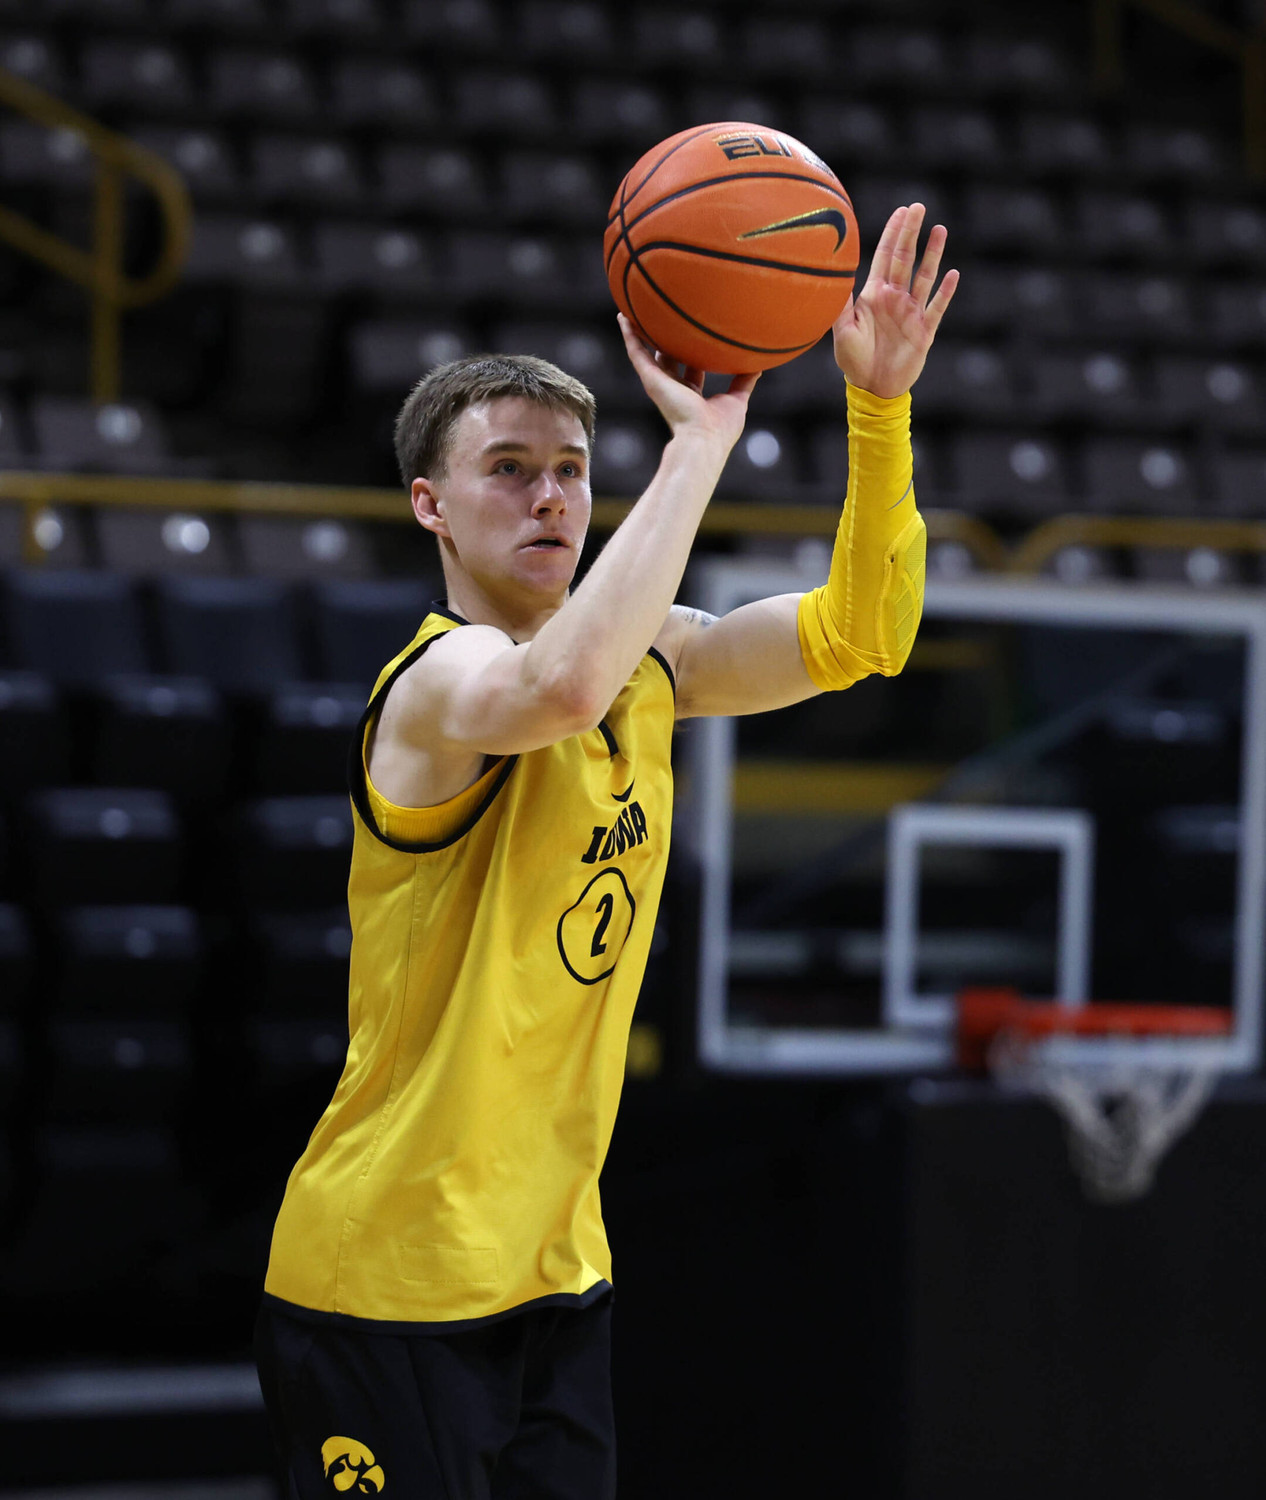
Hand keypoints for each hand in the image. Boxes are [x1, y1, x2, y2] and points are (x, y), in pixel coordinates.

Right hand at [617, 313, 759, 452]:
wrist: (703, 439)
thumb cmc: (720, 429)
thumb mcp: (737, 400)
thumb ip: (744, 381)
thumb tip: (759, 365)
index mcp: (691, 393)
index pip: (691, 369)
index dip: (693, 354)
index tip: (695, 336)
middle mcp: (673, 387)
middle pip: (668, 359)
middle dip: (666, 342)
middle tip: (666, 319)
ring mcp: (660, 383)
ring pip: (646, 353)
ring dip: (639, 333)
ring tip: (633, 312)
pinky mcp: (652, 379)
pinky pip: (636, 353)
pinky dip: (629, 335)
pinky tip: (623, 317)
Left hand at [832, 203, 958, 398]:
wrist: (872, 388)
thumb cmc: (853, 360)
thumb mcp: (841, 331)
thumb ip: (840, 305)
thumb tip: (836, 278)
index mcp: (875, 294)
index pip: (886, 256)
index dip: (893, 233)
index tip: (901, 211)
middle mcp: (895, 298)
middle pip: (906, 258)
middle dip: (912, 232)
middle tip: (919, 207)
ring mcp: (911, 312)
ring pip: (924, 276)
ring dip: (933, 253)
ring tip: (940, 229)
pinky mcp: (924, 330)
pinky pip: (937, 307)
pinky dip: (945, 292)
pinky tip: (953, 275)